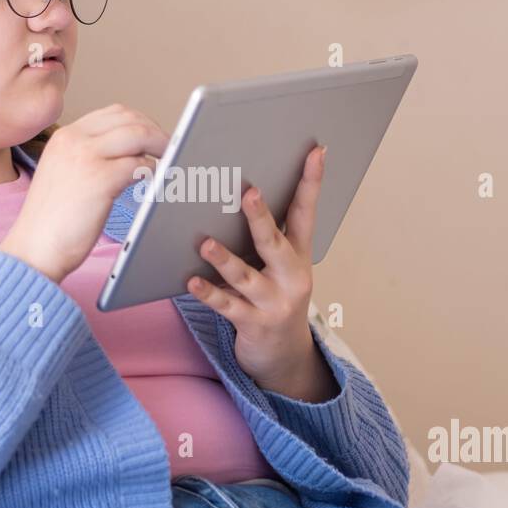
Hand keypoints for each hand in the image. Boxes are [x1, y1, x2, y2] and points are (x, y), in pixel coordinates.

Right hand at [0, 105, 169, 282]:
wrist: (33, 250)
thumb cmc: (52, 223)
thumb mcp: (64, 176)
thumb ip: (88, 158)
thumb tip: (132, 152)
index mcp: (64, 137)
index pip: (112, 113)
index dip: (140, 121)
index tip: (154, 136)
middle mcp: (73, 140)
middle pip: (129, 118)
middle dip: (155, 130)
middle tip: (170, 148)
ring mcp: (85, 157)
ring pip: (138, 134)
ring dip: (161, 146)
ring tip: (171, 161)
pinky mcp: (98, 179)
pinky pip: (139, 165)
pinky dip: (153, 171)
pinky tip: (155, 182)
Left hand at [186, 144, 328, 395]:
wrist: (285, 356)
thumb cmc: (275, 299)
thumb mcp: (281, 266)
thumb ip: (269, 234)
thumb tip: (246, 188)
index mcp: (298, 255)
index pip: (306, 213)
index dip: (311, 182)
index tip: (315, 152)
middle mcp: (290, 276)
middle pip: (274, 242)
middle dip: (261, 217)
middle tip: (249, 192)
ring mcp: (273, 302)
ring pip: (246, 276)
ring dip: (224, 259)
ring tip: (206, 243)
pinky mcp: (253, 324)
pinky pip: (227, 306)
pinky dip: (208, 293)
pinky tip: (191, 280)